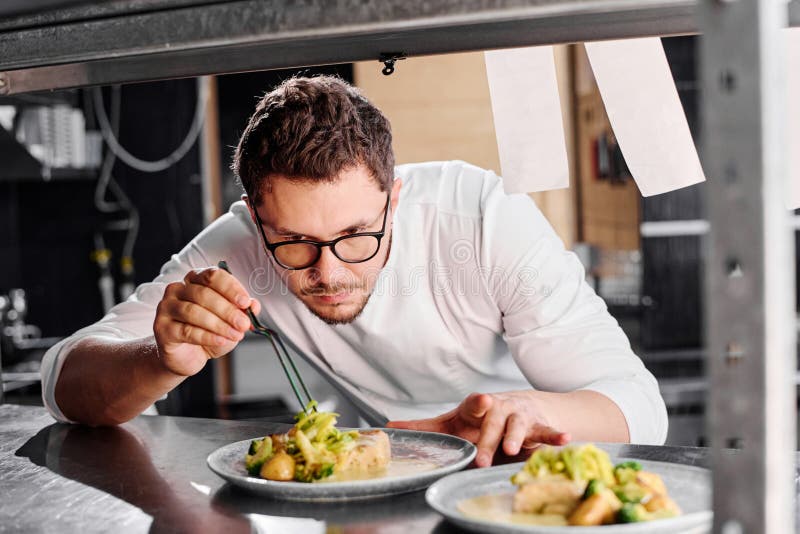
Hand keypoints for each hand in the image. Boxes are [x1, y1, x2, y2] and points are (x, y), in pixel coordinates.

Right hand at [154, 266, 259, 376]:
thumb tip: (254, 305)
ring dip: (219, 324)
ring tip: (235, 335)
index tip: (246, 302)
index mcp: (194, 280)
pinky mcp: (161, 328)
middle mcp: (177, 289)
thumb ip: (242, 311)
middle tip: (244, 324)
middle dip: (228, 310)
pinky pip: (187, 330)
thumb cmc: (208, 332)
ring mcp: (166, 308)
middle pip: (203, 294)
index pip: (212, 276)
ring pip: (194, 312)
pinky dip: (207, 336)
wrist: (186, 356)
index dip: (230, 288)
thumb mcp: (230, 321)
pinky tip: (221, 340)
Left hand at [387, 391, 569, 466]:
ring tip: (516, 449)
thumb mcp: (451, 422)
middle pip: (495, 422)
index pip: (474, 404)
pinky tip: (566, 439)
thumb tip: (387, 426)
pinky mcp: (538, 426)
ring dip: (519, 437)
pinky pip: (547, 432)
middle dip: (491, 438)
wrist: (516, 407)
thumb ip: (424, 427)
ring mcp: (520, 416)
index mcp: (476, 407)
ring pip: (520, 425)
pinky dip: (556, 435)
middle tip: (483, 457)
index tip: (481, 402)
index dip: (478, 403)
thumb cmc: (478, 419)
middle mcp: (499, 408)